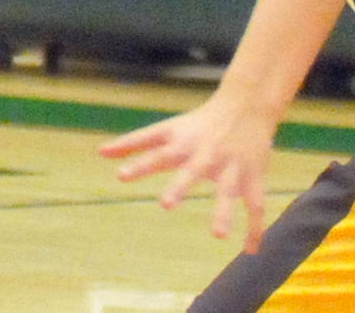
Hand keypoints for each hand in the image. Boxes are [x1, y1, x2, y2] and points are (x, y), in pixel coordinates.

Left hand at [98, 91, 278, 252]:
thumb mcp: (167, 129)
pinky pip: (255, 205)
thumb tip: (100, 153)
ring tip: (217, 235)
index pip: (157, 153)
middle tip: (166, 205)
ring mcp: (231, 166)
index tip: (120, 176)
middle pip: (191, 171)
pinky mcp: (252, 176)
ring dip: (223, 212)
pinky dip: (254, 228)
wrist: (247, 105)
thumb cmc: (199, 122)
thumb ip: (135, 143)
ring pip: (229, 191)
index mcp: (183, 143)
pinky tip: (251, 250)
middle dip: (180, 187)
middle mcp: (205, 154)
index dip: (139, 164)